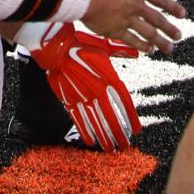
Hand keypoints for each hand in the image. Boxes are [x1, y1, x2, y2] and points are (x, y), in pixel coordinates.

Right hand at [26, 21, 140, 151]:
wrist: (57, 48)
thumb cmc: (82, 45)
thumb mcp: (104, 46)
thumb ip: (122, 51)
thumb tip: (137, 53)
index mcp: (107, 76)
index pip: (123, 101)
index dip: (131, 117)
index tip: (137, 130)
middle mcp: (96, 89)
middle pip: (110, 116)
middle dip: (119, 132)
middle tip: (126, 146)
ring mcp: (81, 96)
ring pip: (95, 121)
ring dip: (104, 136)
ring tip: (111, 149)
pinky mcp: (68, 99)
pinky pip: (78, 119)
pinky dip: (85, 131)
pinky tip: (91, 141)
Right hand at [83, 0, 184, 52]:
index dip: (172, 6)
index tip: (183, 14)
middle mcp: (136, 4)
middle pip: (157, 18)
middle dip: (170, 28)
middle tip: (179, 35)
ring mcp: (127, 18)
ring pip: (148, 32)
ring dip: (161, 41)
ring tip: (170, 48)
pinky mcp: (115, 29)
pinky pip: (132, 39)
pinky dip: (142, 45)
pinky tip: (149, 50)